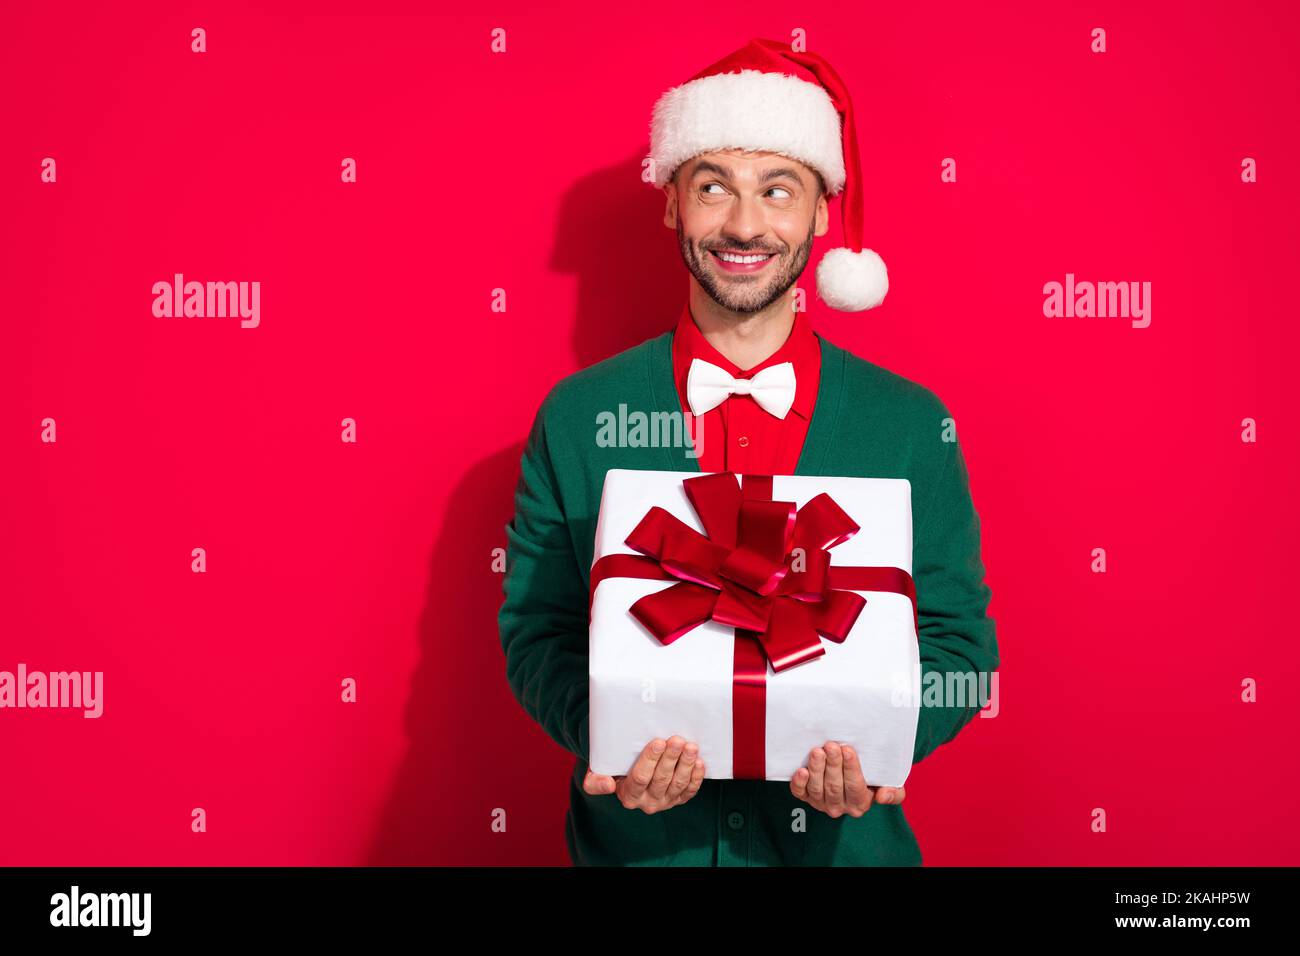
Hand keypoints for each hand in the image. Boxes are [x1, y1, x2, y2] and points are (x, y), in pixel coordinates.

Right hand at [582, 736, 705, 813]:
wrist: (627, 776)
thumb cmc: (614, 771)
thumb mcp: (597, 776)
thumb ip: (595, 782)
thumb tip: (608, 784)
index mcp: (629, 796)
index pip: (640, 777)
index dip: (650, 760)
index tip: (658, 742)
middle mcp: (648, 802)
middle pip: (662, 779)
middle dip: (671, 758)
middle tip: (677, 739)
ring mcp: (665, 802)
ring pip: (678, 784)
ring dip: (686, 764)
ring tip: (690, 746)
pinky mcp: (679, 799)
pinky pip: (690, 790)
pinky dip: (696, 776)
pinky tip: (698, 761)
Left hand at [790, 741, 905, 817]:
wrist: (852, 777)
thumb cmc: (872, 779)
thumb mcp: (889, 785)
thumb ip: (894, 793)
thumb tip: (883, 797)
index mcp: (860, 803)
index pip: (855, 787)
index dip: (851, 769)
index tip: (849, 750)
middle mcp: (839, 806)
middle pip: (834, 786)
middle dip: (833, 765)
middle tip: (832, 746)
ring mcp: (821, 802)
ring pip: (817, 788)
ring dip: (817, 769)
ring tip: (817, 751)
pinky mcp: (805, 797)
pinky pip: (800, 793)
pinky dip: (799, 783)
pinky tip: (801, 770)